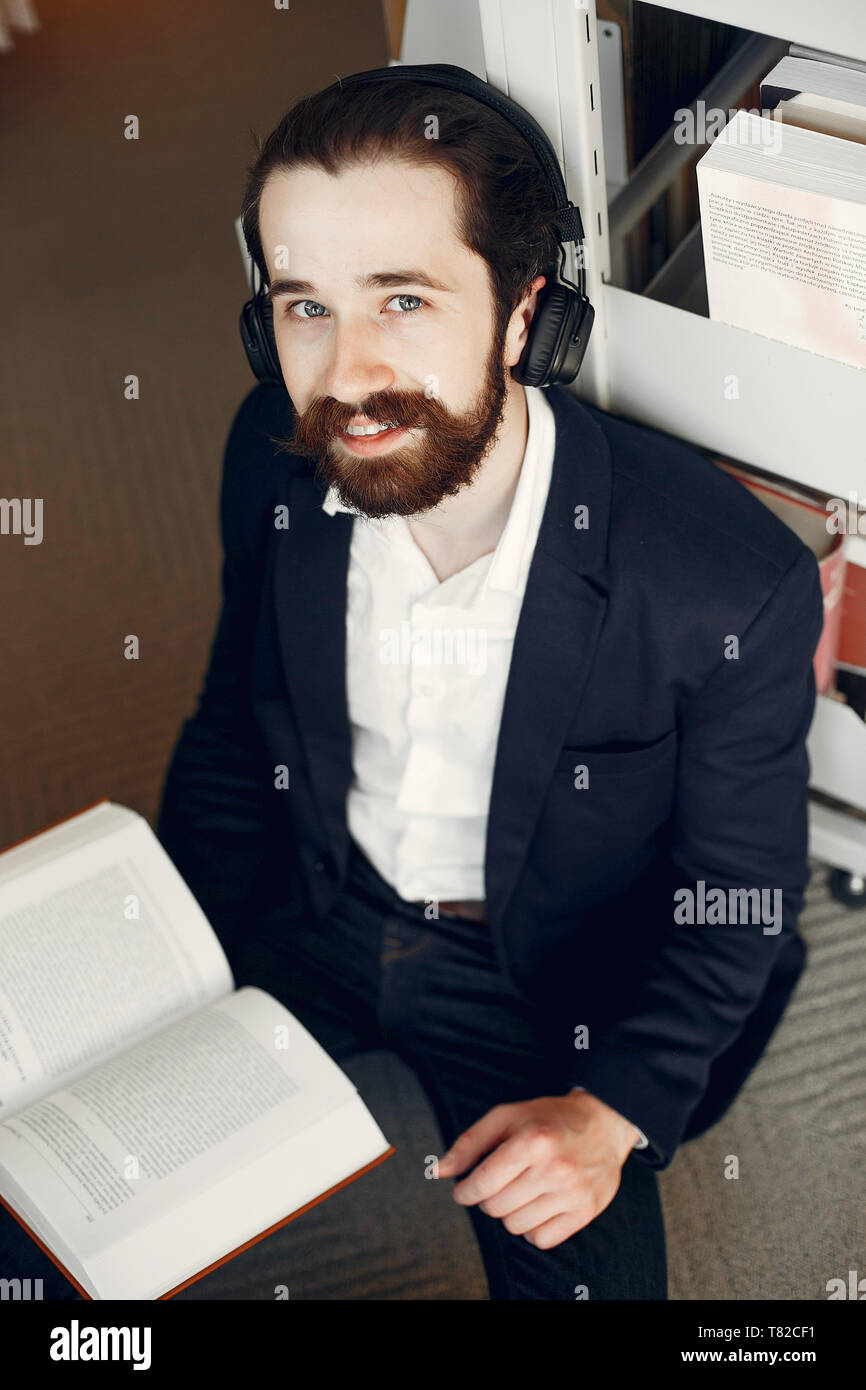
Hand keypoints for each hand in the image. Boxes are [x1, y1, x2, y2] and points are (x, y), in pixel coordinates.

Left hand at [435, 1090, 640, 1249]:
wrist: (605, 1122)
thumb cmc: (549, 1118)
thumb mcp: (507, 1116)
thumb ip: (469, 1142)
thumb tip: (438, 1171)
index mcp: (532, 1141)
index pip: (482, 1183)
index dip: (465, 1191)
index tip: (463, 1190)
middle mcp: (554, 1169)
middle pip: (496, 1207)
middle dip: (487, 1199)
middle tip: (496, 1184)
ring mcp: (572, 1193)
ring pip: (515, 1226)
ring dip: (509, 1212)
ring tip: (519, 1191)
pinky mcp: (586, 1211)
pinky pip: (541, 1239)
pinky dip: (532, 1227)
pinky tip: (537, 1205)